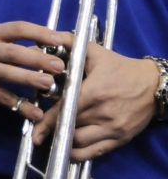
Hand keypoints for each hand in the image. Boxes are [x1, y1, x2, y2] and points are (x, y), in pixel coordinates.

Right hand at [0, 22, 68, 123]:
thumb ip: (21, 44)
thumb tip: (55, 49)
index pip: (17, 28)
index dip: (39, 33)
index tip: (59, 40)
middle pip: (13, 52)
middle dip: (37, 58)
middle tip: (59, 66)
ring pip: (6, 74)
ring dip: (29, 79)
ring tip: (50, 85)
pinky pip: (2, 97)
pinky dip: (20, 105)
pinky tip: (35, 112)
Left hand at [32, 44, 159, 161]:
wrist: (154, 85)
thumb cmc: (120, 67)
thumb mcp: (94, 52)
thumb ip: (69, 43)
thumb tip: (46, 37)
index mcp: (93, 92)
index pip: (65, 110)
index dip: (48, 122)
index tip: (35, 131)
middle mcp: (102, 113)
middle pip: (70, 127)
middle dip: (54, 129)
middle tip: (40, 130)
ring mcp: (112, 128)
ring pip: (80, 142)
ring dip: (65, 141)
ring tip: (54, 138)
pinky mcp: (120, 139)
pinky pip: (95, 152)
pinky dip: (80, 153)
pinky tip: (70, 150)